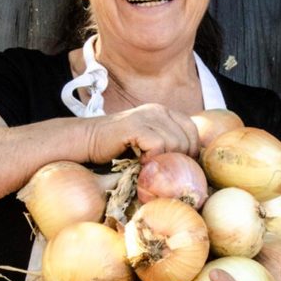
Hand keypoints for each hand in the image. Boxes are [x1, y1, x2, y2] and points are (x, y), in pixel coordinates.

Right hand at [84, 103, 199, 162]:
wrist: (87, 141)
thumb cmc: (118, 148)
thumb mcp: (149, 144)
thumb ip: (168, 146)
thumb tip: (193, 164)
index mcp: (165, 112)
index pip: (193, 130)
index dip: (192, 151)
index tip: (180, 167)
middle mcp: (158, 110)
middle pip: (187, 139)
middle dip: (179, 160)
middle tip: (162, 170)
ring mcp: (147, 116)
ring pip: (175, 143)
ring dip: (163, 161)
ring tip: (148, 166)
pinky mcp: (136, 125)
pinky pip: (158, 145)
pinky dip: (152, 159)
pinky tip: (141, 163)